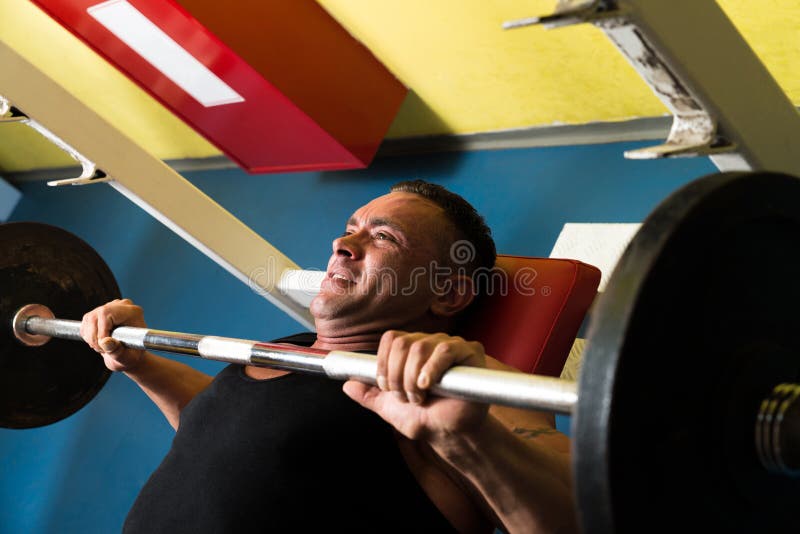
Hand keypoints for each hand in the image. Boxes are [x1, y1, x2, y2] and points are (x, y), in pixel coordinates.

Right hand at [80, 298, 146, 371]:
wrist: (130, 354)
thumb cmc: (132, 355)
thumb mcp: (127, 357)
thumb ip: (117, 351)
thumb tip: (105, 342)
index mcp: (133, 312)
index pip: (107, 313)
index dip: (100, 330)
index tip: (102, 346)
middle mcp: (122, 306)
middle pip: (95, 316)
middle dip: (94, 336)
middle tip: (101, 350)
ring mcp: (111, 306)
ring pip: (89, 319)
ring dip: (90, 337)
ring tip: (102, 347)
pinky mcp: (101, 312)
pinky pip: (86, 321)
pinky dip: (88, 334)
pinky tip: (99, 341)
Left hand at [342, 330, 488, 442]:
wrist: (450, 433)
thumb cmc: (425, 418)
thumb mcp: (390, 408)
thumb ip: (369, 395)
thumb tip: (347, 384)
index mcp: (411, 350)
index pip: (392, 339)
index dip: (384, 363)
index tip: (387, 388)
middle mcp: (430, 342)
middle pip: (403, 343)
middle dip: (397, 375)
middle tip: (405, 397)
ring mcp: (451, 346)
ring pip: (420, 347)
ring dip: (413, 378)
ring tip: (420, 397)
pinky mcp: (470, 353)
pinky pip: (446, 350)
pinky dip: (432, 368)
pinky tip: (428, 385)